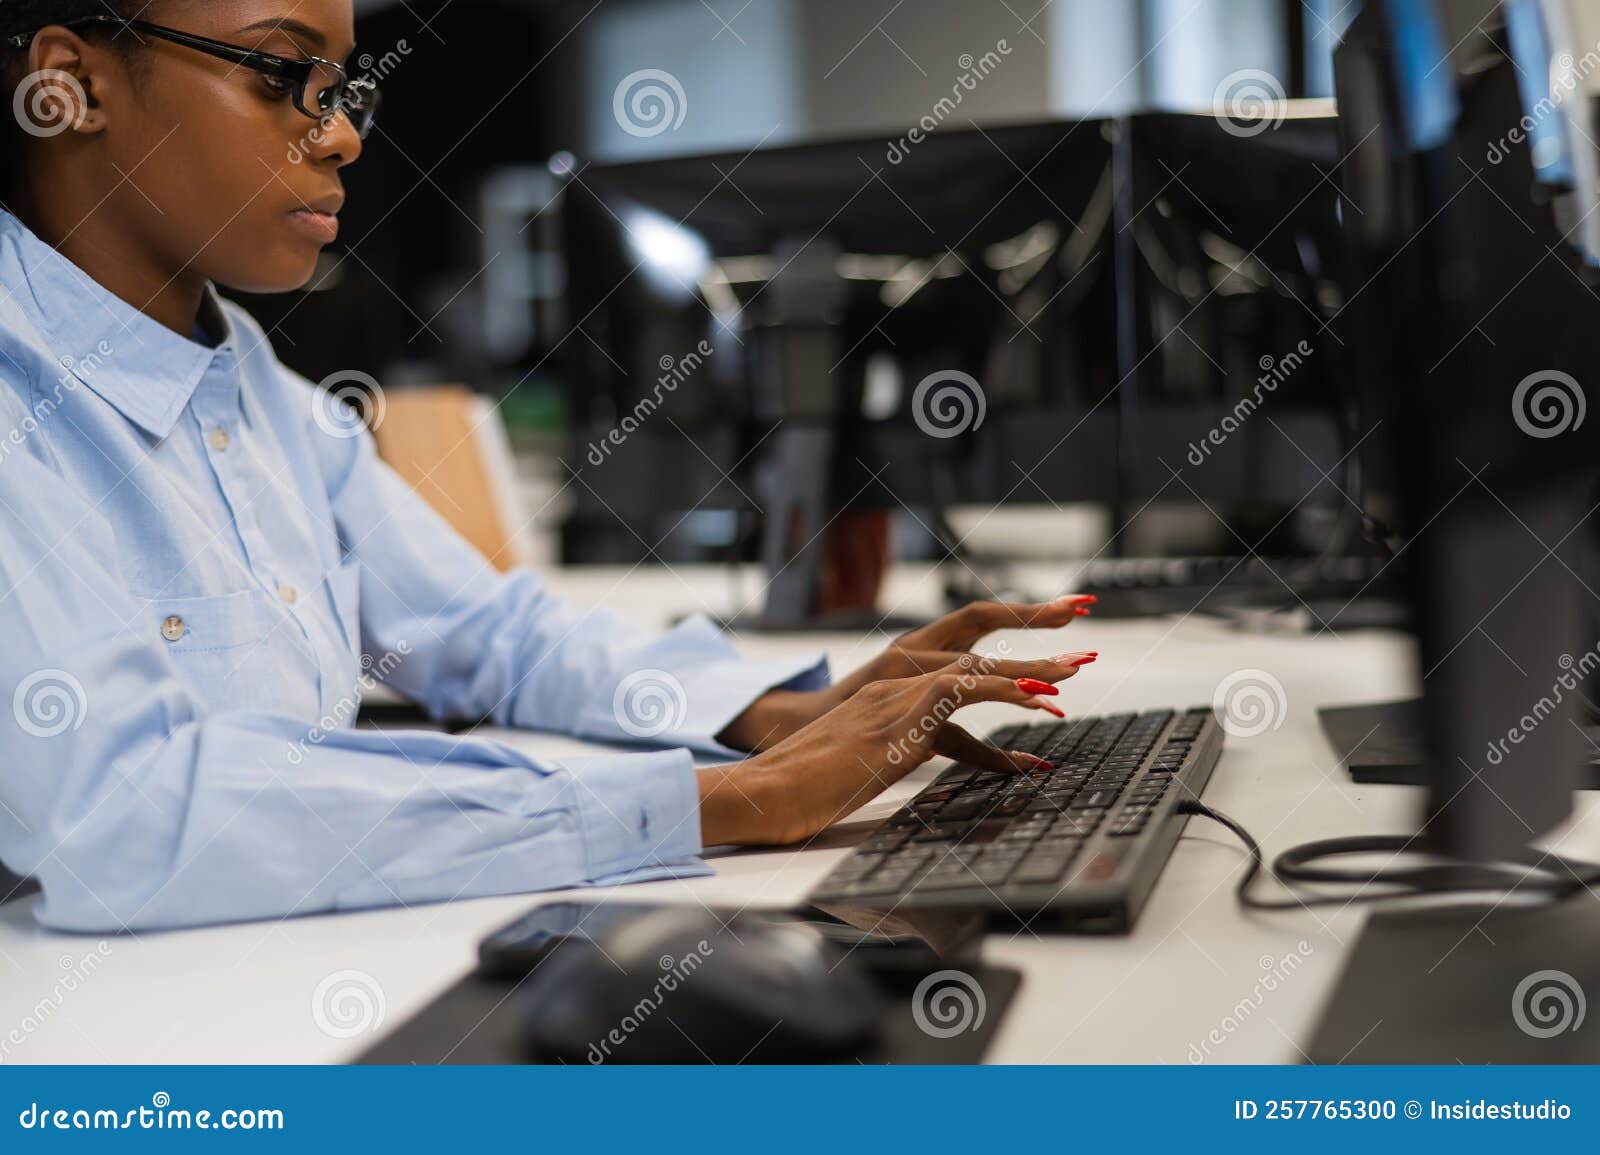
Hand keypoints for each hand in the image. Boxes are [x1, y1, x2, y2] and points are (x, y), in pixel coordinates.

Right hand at [698, 656, 1080, 846]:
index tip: (1043, 690)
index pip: (954, 680)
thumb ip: (892, 766)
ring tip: (1073, 672)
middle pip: (972, 663)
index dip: (1001, 680)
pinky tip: (1033, 692)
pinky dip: (1001, 688)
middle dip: (1028, 659)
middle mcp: (891, 689)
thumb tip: (912, 777)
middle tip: (1077, 662)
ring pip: (973, 671)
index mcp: (883, 700)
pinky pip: (958, 693)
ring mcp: (893, 701)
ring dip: (1028, 670)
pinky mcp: (896, 720)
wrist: (762, 794)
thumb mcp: (860, 776)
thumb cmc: (799, 796)